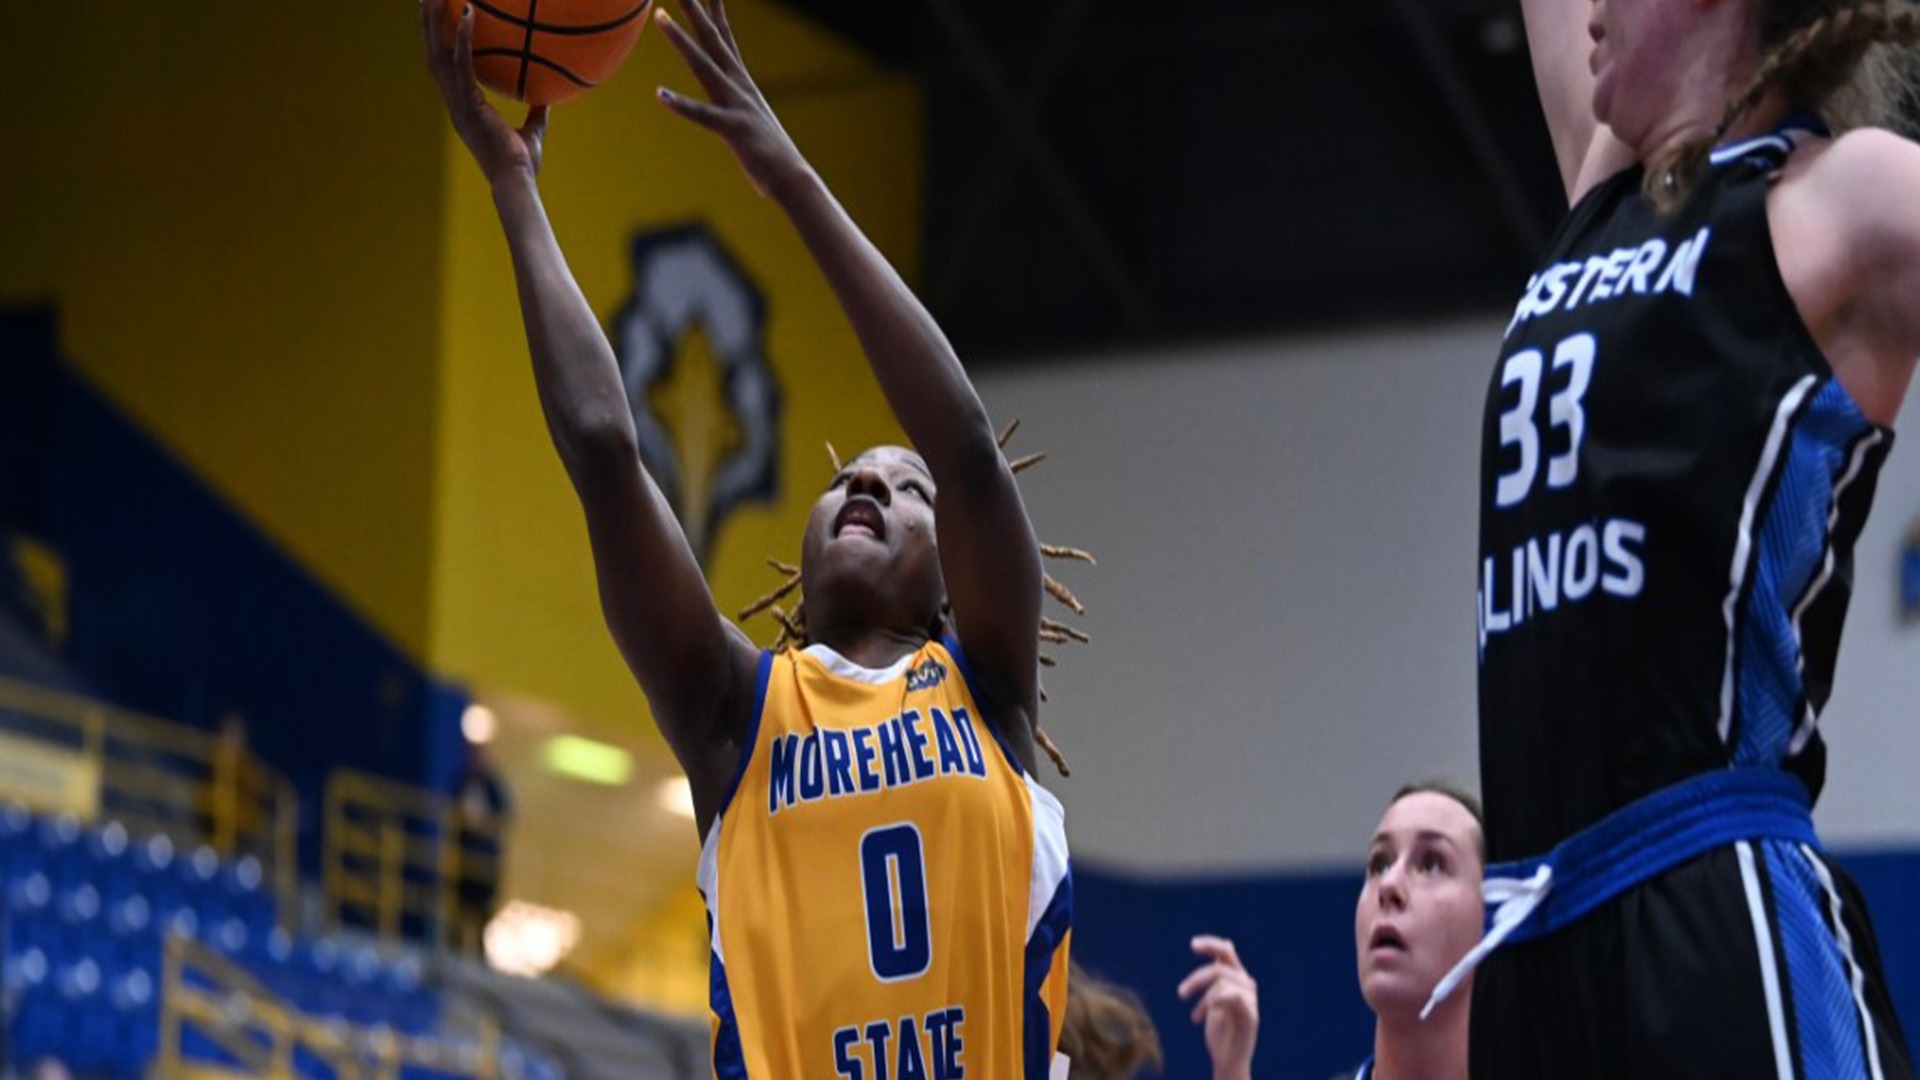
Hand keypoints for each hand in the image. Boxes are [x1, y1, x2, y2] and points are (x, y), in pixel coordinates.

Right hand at [419, 0, 549, 183]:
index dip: (438, 44)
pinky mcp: (467, 103)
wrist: (517, 180)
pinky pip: (462, 63)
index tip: (436, 20)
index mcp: (464, 109)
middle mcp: (454, 103)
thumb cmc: (524, 164)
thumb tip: (547, 96)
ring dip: (434, 22)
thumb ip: (536, 111)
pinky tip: (467, 12)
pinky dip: (462, 37)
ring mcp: (457, 103)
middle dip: (427, 25)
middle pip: (433, 55)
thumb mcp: (532, 131)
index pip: (446, 69)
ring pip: (438, 54)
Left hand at [653, 0, 806, 197]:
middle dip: (694, 9)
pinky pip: (704, 116)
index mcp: (742, 83)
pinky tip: (660, 93)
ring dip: (681, 40)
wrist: (794, 179)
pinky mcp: (734, 130)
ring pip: (704, 66)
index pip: (724, 37)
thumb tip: (732, 109)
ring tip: (659, 15)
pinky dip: (682, 105)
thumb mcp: (749, 122)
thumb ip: (736, 110)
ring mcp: (737, 106)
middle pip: (713, 38)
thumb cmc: (770, 156)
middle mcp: (739, 86)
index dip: (713, 10)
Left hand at [1177, 935, 1258, 1079]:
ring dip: (1203, 999)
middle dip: (1196, 980)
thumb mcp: (1214, 1000)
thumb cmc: (1221, 1032)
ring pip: (1222, 982)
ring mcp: (1251, 1001)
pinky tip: (1200, 1017)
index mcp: (1237, 980)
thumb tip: (1228, 942)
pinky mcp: (1251, 1016)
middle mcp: (1247, 986)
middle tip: (1180, 994)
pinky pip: (1233, 997)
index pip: (1226, 953)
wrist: (1228, 1060)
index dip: (1211, 945)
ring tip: (1195, 1017)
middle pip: (1219, 969)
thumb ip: (1218, 975)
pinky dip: (1214, 1002)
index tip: (1192, 945)